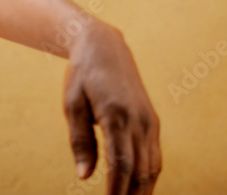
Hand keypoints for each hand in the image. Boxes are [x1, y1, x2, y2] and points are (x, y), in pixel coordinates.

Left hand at [64, 22, 161, 193]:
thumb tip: (84, 176)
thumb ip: (80, 141)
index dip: (116, 190)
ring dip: (143, 191)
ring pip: (152, 166)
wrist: (104, 47)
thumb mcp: (72, 104)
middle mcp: (138, 119)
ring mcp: (149, 120)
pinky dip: (149, 176)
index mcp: (115, 115)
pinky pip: (155, 155)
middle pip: (140, 170)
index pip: (120, 164)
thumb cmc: (81, 76)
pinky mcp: (152, 121)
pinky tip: (140, 190)